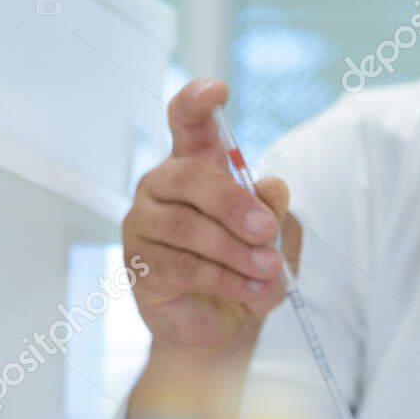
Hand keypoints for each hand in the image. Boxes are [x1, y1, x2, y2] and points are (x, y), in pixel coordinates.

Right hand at [123, 78, 300, 363]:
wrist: (225, 328)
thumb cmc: (249, 270)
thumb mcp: (279, 240)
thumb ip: (277, 212)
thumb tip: (272, 186)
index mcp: (197, 168)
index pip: (187, 124)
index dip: (197, 104)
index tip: (218, 90)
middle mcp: (163, 187)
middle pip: (191, 176)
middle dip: (235, 203)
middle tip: (266, 229)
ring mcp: (145, 224)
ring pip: (189, 227)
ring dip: (236, 250)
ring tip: (267, 269)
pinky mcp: (140, 265)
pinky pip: (184, 265)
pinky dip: (226, 279)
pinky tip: (250, 289)